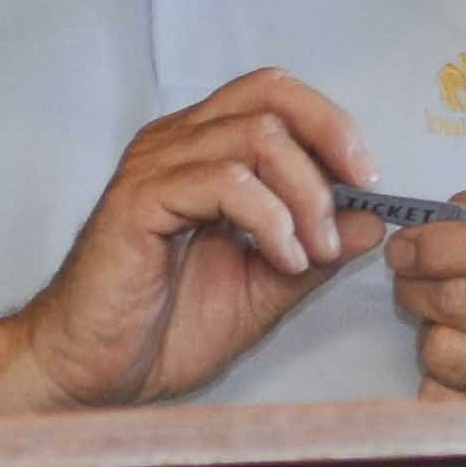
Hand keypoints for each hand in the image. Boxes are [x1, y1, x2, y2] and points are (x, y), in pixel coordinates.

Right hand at [0, 70, 371, 410]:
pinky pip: (224, 181)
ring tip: (312, 252)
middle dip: (331, 137)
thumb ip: (315, 250)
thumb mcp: (264, 288)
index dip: (332, 124)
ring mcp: (154, 168)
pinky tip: (281, 259)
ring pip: (256, 136)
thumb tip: (374, 218)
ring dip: (305, 195)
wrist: (92, 372)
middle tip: (360, 194)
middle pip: (270, 94)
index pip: (276, 96)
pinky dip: (270, 218)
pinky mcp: (138, 201)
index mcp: (203, 151)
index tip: (369, 181)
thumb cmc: (163, 329)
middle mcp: (177, 144)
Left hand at [385, 189, 465, 401]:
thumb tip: (434, 221)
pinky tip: (465, 363)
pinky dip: (437, 375)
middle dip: (416, 282)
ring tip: (453, 322)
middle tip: (409, 276)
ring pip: (441, 347)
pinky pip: (438, 394)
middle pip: (461, 297)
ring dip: (429, 329)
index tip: (404, 245)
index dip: (441, 242)